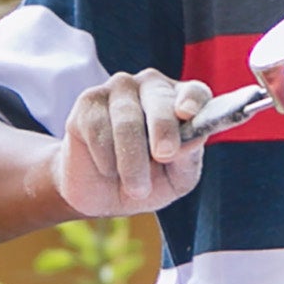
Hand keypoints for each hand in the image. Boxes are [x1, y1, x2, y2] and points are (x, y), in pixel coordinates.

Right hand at [55, 70, 214, 219]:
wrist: (103, 195)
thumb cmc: (148, 180)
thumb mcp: (177, 179)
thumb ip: (188, 157)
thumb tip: (193, 139)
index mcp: (181, 102)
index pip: (194, 92)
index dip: (192, 99)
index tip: (188, 113)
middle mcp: (151, 87)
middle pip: (160, 99)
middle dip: (163, 128)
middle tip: (164, 154)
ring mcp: (118, 90)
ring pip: (127, 120)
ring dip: (132, 161)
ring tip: (136, 188)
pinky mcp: (88, 102)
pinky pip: (98, 128)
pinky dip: (106, 158)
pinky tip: (108, 168)